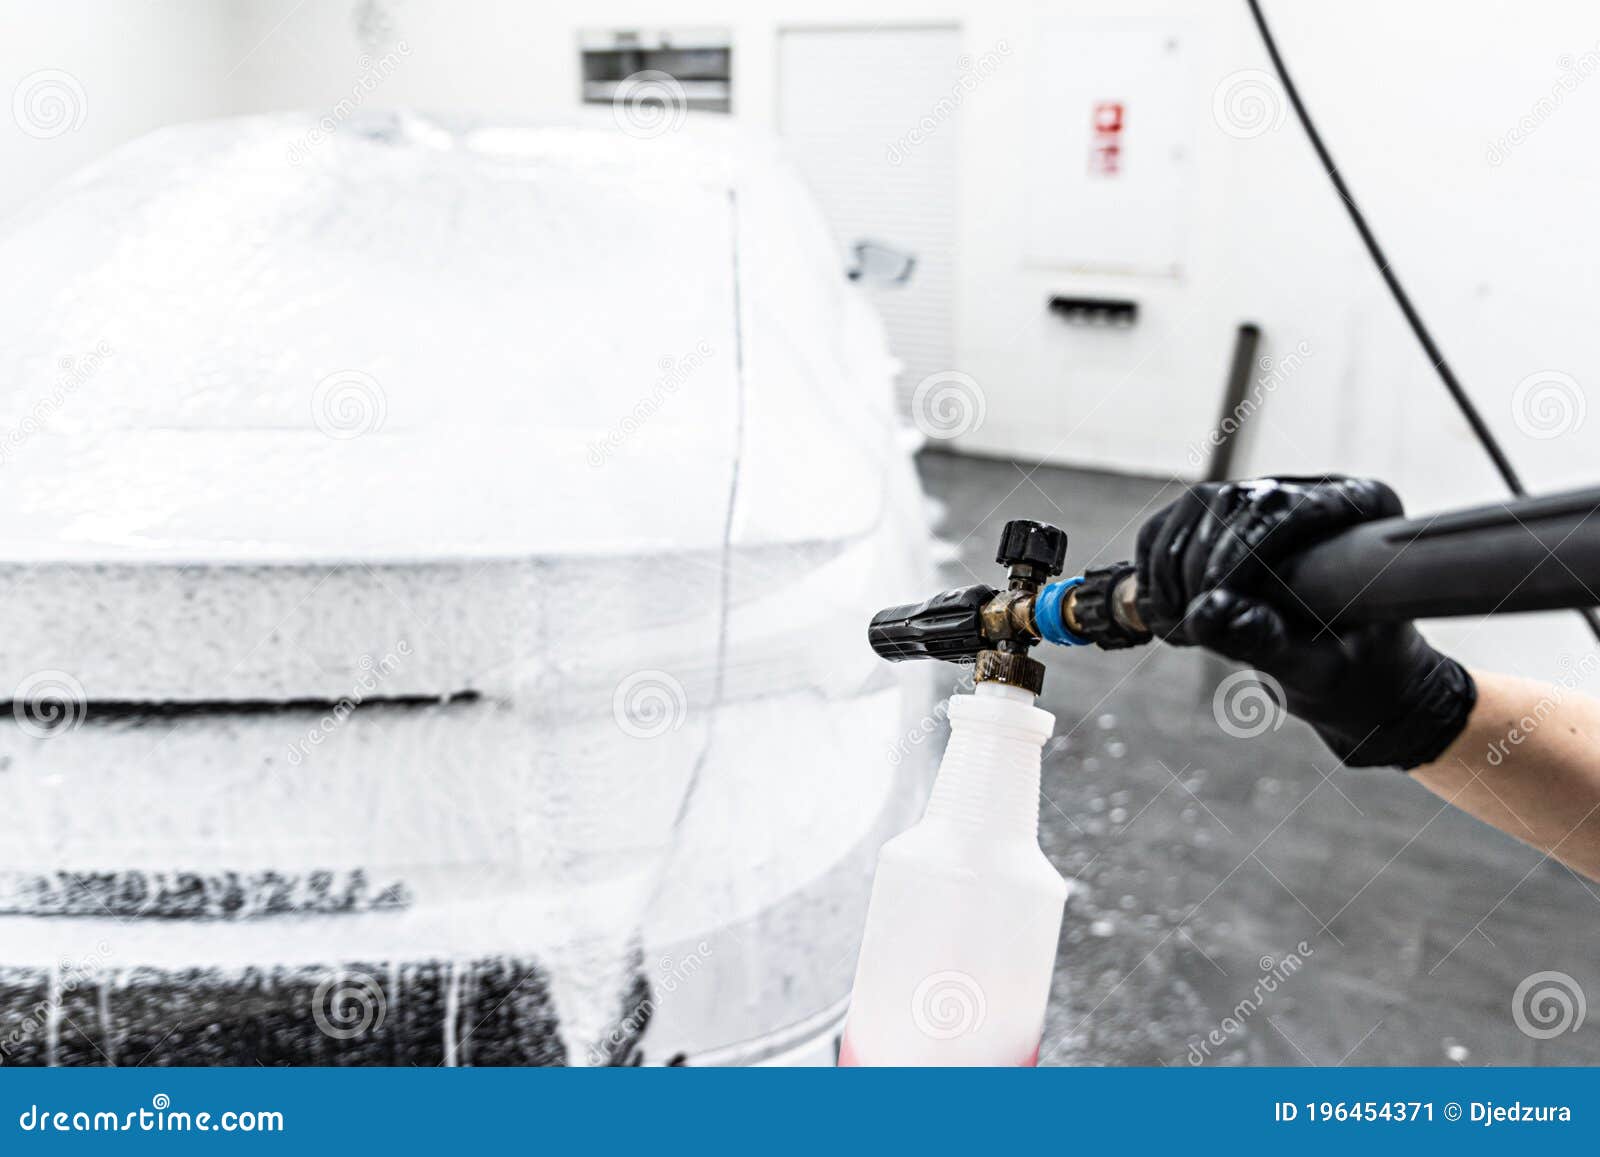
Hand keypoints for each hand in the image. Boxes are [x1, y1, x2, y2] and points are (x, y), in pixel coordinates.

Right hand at [1135, 476, 1475, 768]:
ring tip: (1178, 625)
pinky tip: (1168, 611)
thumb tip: (1210, 613)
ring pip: (1194, 509)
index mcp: (1362, 511)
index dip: (1242, 549)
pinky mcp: (1223, 519)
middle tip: (1187, 626)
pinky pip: (1169, 527)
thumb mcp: (1319, 670)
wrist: (1348, 672)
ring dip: (1169, 571)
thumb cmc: (1354, 672)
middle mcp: (1313, 491)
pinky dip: (1153, 570)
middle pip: (1232, 502)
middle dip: (1197, 568)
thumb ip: (1268, 644)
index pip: (1290, 508)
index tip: (1212, 601)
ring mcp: (1265, 498)